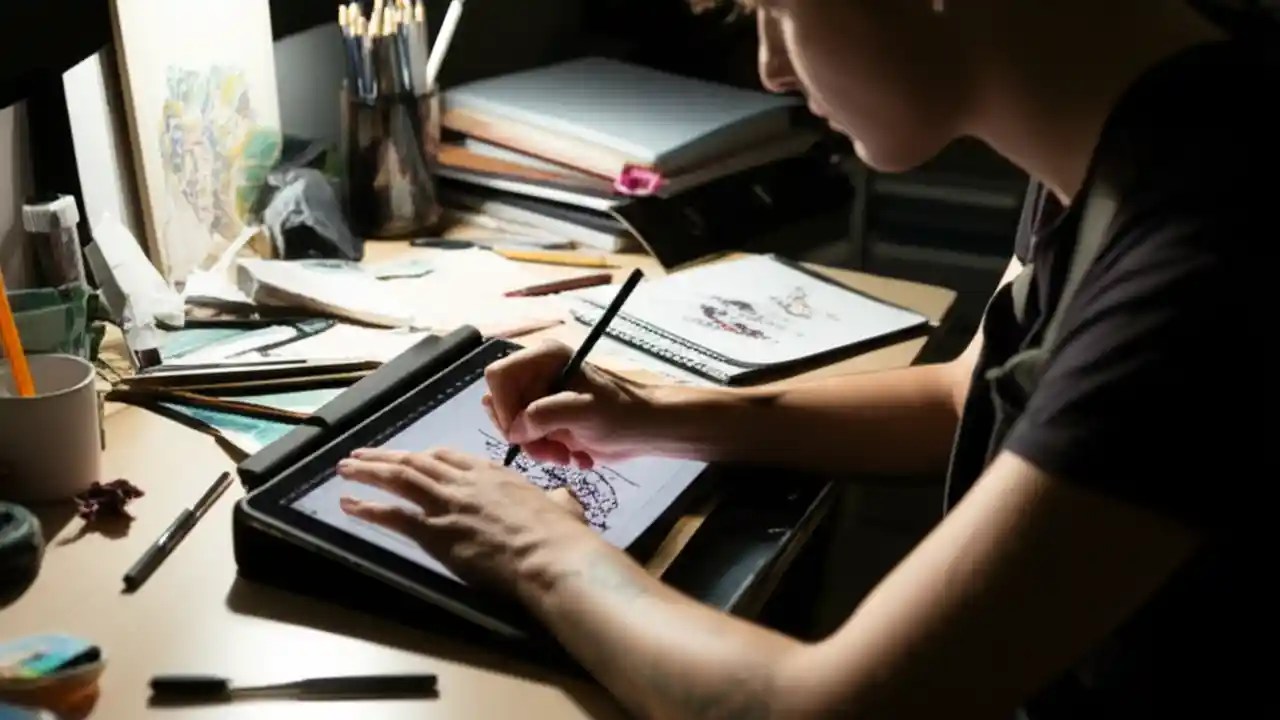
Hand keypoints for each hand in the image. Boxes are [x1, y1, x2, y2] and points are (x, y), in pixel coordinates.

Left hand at [336, 446, 597, 595]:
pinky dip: (367, 508)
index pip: (450, 456)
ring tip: (345, 469)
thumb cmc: (560, 534)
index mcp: (493, 474)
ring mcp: (447, 504)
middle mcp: (465, 482)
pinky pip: (393, 515)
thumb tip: (562, 500)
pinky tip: (348, 505)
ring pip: (398, 478)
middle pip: (416, 461)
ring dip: (368, 472)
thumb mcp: (562, 506)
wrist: (547, 554)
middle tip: (360, 455)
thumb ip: (556, 500)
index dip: (426, 456)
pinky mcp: (434, 532)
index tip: (412, 457)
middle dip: (385, 456)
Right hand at [483, 339, 655, 467]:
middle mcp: (536, 375)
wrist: (646, 429)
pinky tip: (572, 456)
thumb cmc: (620, 413)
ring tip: (563, 456)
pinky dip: (546, 452)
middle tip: (548, 450)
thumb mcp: (584, 411)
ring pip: (512, 426)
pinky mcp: (547, 420)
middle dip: (521, 433)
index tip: (522, 433)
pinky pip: (528, 439)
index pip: (498, 377)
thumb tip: (515, 431)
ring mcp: (541, 398)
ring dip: (535, 448)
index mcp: (542, 359)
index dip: (503, 407)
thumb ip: (544, 415)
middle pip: (500, 404)